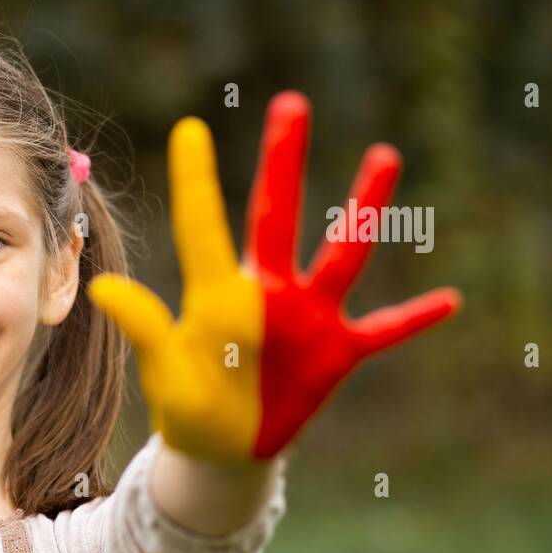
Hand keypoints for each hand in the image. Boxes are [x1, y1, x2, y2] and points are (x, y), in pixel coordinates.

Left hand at [88, 91, 461, 462]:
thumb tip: (100, 288)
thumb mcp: (165, 373)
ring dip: (363, 209)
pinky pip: (384, 332)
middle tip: (291, 102)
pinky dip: (414, 319)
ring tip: (384, 155)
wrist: (222, 450)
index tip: (188, 128)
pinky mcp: (337, 354)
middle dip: (283, 163)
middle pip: (276, 217)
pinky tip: (451, 300)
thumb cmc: (188, 406)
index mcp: (218, 296)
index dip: (197, 182)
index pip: (204, 229)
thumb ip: (145, 330)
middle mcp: (266, 294)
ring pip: (342, 254)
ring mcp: (306, 320)